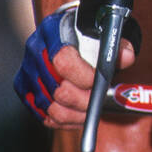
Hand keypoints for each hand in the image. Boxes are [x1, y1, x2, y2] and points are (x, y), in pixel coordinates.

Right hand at [14, 5, 135, 129]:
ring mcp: (28, 73)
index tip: (100, 82)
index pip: (63, 60)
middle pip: (57, 90)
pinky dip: (65, 121)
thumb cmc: (84, 31)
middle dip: (84, 101)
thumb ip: (115, 45)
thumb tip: (125, 57)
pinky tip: (79, 114)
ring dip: (76, 114)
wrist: (67, 31)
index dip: (84, 76)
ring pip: (51, 108)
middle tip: (99, 101)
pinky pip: (45, 116)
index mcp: (52, 31)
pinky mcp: (26, 91)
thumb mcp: (101, 30)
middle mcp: (35, 51)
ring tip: (92, 110)